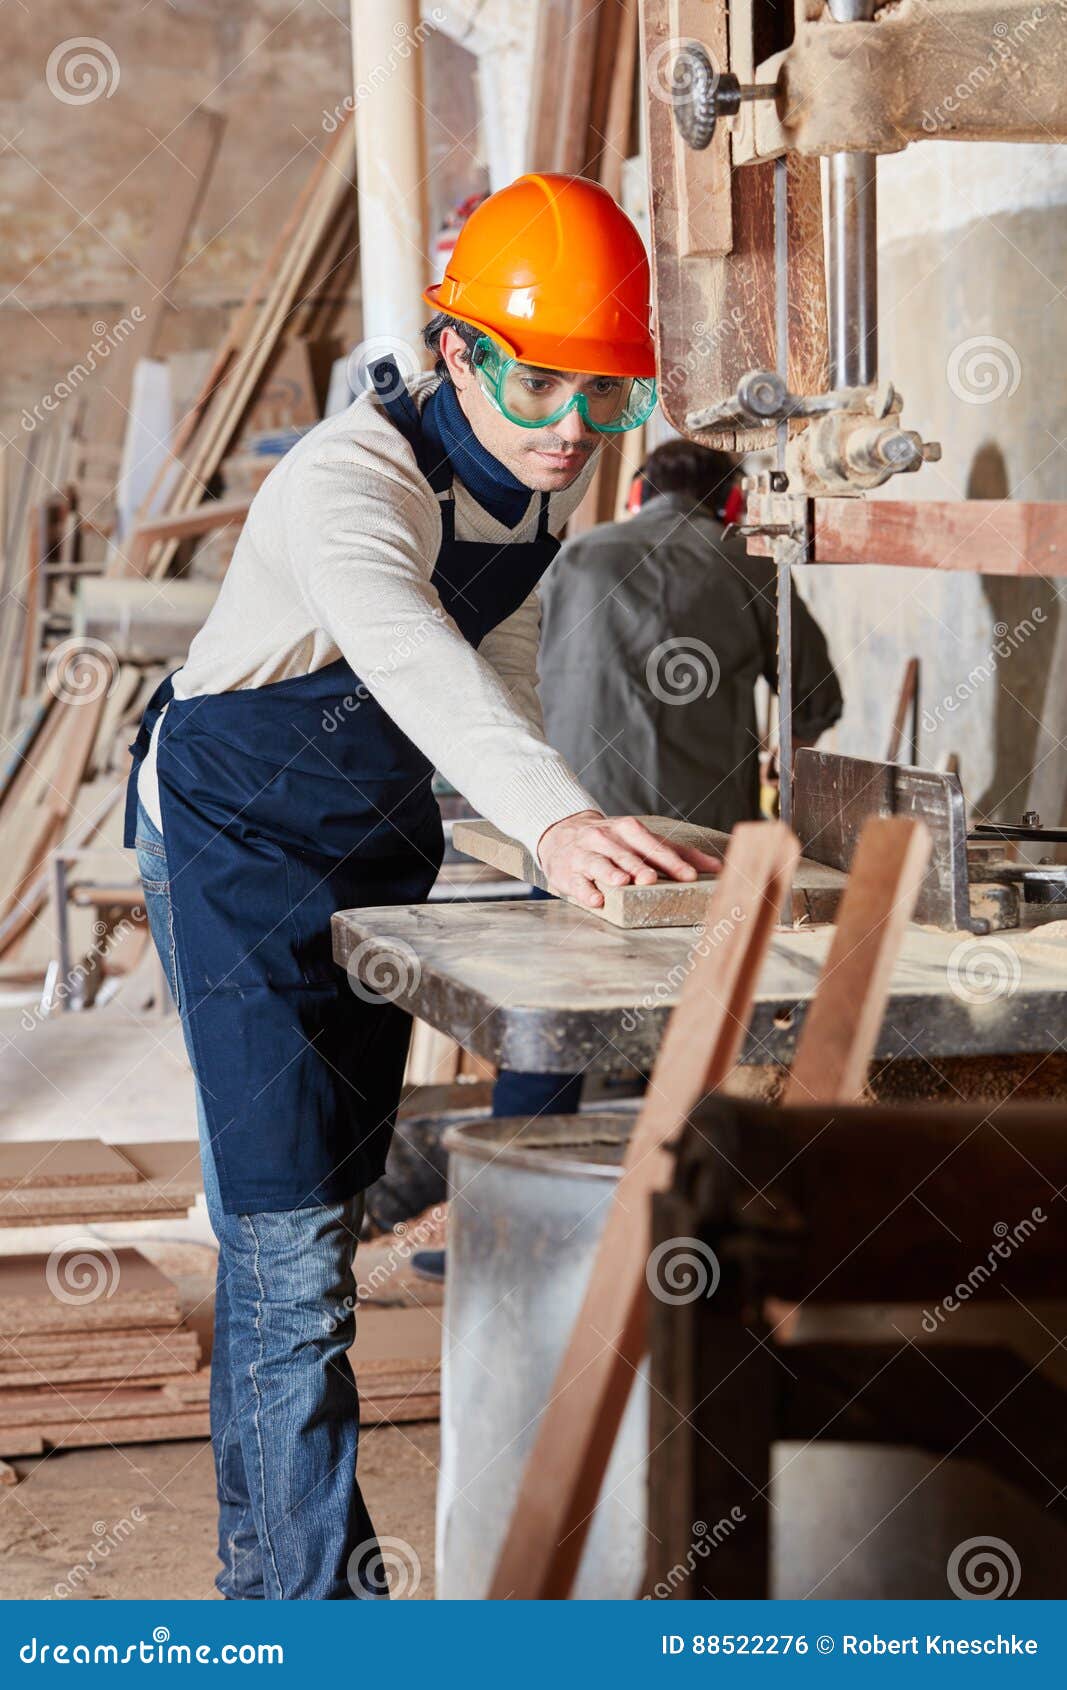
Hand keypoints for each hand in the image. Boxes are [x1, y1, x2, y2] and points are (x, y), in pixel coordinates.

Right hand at [536, 810, 720, 910]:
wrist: (561, 834)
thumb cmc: (612, 842)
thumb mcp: (642, 841)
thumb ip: (677, 853)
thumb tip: (717, 867)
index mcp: (628, 830)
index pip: (654, 846)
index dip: (671, 862)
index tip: (689, 876)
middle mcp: (606, 838)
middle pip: (626, 854)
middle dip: (638, 866)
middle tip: (650, 879)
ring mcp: (585, 854)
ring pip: (599, 863)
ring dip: (611, 873)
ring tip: (622, 883)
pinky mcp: (568, 871)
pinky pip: (577, 882)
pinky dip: (586, 891)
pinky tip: (595, 900)